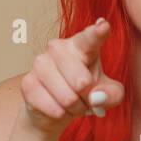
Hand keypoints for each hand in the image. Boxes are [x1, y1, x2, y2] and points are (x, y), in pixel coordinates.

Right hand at [20, 17, 123, 136]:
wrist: (55, 110)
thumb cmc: (84, 93)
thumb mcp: (108, 94)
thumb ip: (112, 94)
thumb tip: (96, 97)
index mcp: (81, 45)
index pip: (90, 38)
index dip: (97, 33)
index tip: (104, 26)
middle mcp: (58, 48)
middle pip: (82, 82)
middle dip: (87, 98)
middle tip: (84, 97)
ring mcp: (40, 63)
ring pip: (68, 98)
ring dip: (75, 108)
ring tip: (71, 103)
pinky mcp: (27, 83)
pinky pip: (54, 109)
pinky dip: (61, 114)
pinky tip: (57, 107)